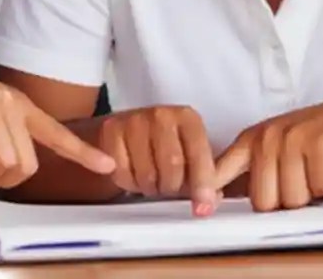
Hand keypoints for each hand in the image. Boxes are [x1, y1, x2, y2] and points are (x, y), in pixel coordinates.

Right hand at [97, 105, 218, 215]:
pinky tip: (134, 174)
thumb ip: (210, 177)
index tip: (203, 207)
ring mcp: (135, 120)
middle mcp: (162, 114)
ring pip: (146, 175)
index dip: (202, 184)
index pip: (199, 155)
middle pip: (172, 167)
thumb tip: (211, 201)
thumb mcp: (191, 154)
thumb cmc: (163, 146)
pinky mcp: (111, 131)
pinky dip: (129, 183)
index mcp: (188, 118)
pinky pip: (122, 173)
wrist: (125, 130)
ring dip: (151, 188)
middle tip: (169, 187)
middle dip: (172, 188)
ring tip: (152, 180)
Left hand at [214, 97, 322, 210]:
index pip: (221, 169)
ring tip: (314, 173)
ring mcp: (292, 138)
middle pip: (264, 202)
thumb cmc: (313, 140)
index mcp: (250, 140)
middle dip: (285, 202)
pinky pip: (318, 189)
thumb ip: (251, 170)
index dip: (209, 192)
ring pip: (293, 199)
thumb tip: (219, 201)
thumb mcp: (274, 148)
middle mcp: (267, 137)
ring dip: (309, 195)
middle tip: (299, 182)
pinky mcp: (319, 143)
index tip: (201, 212)